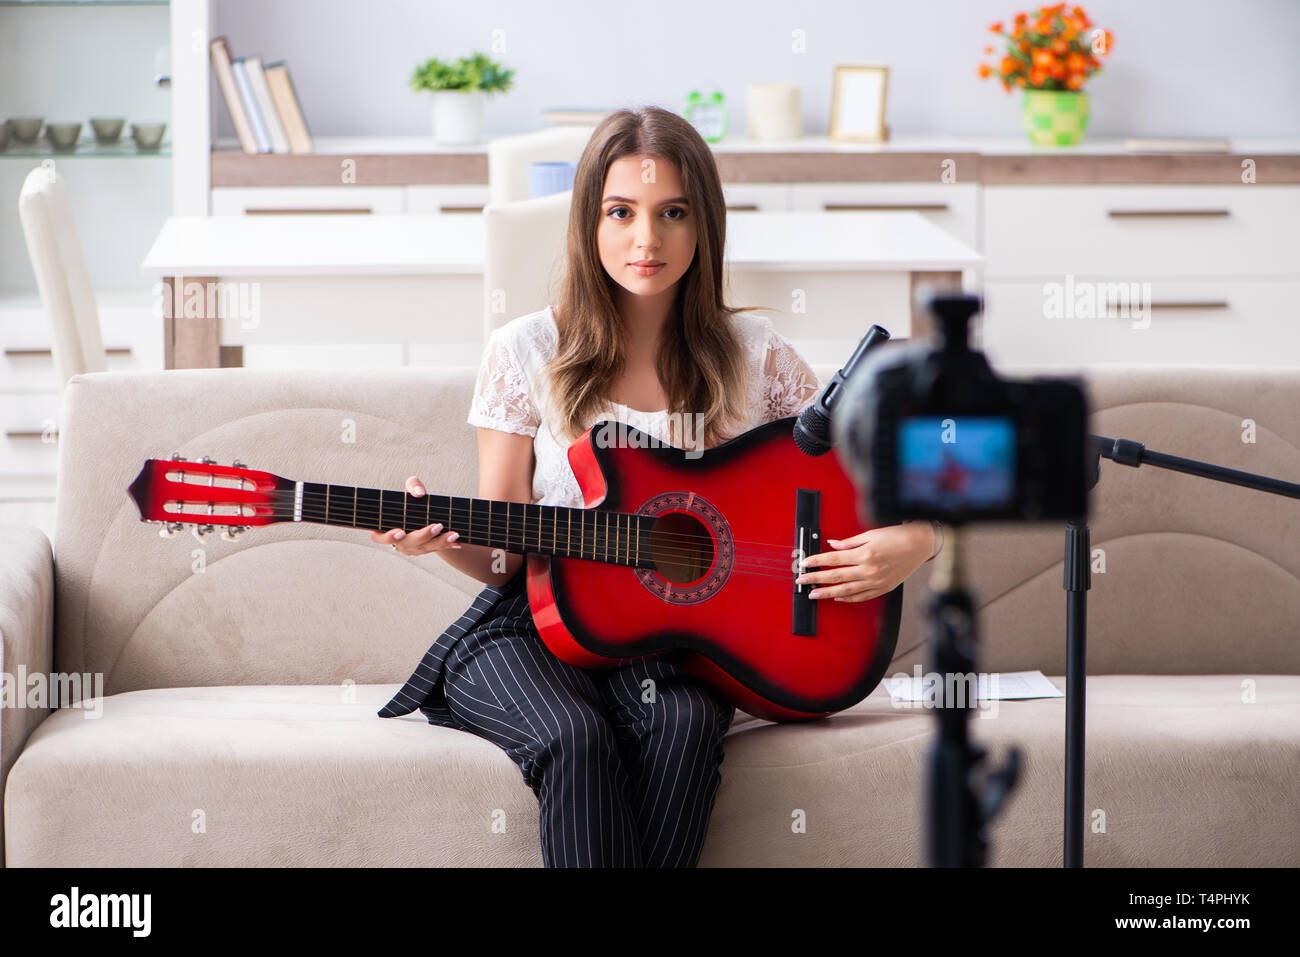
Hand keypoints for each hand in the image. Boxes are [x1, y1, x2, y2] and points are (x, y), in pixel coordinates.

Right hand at [368, 475, 462, 554]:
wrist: (421, 513)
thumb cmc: (411, 501)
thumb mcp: (410, 488)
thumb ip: (413, 485)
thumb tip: (419, 493)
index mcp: (385, 528)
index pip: (379, 538)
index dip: (388, 537)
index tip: (400, 531)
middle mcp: (397, 541)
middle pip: (408, 543)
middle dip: (423, 536)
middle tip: (437, 526)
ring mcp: (410, 548)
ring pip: (424, 548)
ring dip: (440, 541)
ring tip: (453, 533)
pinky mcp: (423, 549)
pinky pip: (435, 549)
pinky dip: (446, 545)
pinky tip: (457, 542)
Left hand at [793, 521, 933, 602]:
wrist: (920, 544)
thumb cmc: (898, 537)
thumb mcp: (871, 534)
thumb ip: (849, 542)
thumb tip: (832, 545)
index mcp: (864, 554)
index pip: (833, 559)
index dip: (816, 562)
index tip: (804, 564)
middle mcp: (869, 570)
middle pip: (835, 577)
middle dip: (815, 579)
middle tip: (801, 581)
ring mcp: (876, 581)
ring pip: (846, 590)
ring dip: (827, 593)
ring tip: (814, 594)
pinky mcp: (883, 588)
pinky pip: (862, 597)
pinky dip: (848, 599)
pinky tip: (838, 597)